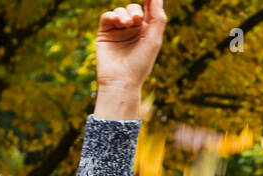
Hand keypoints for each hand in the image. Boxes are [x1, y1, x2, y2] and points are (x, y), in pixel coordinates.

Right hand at [93, 1, 166, 120]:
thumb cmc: (141, 63)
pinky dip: (112, 15)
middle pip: (134, 9)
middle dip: (135, 11)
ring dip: (124, 14)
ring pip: (120, 11)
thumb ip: (157, 17)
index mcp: (147, 32)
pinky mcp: (105, 33)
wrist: (121, 81)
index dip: (149, 1)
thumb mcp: (153, 39)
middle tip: (136, 19)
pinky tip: (118, 22)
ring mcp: (118, 31)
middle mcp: (133, 31)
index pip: (149, 11)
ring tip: (126, 25)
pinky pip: (107, 16)